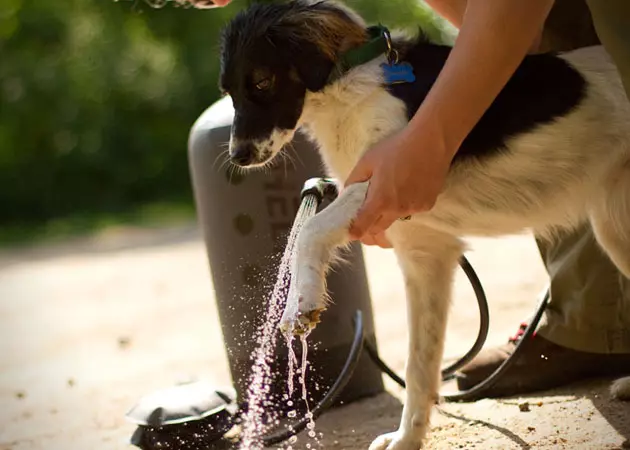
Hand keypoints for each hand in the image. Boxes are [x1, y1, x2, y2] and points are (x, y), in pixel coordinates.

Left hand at [343, 125, 452, 244]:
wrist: (431, 141)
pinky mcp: (427, 205)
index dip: (354, 231)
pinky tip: (408, 188)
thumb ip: (353, 182)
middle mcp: (398, 210)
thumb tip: (344, 196)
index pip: (363, 226)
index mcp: (380, 200)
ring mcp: (415, 209)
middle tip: (364, 220)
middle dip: (370, 228)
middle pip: (379, 229)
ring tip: (390, 193)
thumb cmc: (396, 148)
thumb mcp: (367, 161)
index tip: (350, 232)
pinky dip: (405, 205)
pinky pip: (411, 211)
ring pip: (396, 220)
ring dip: (388, 214)